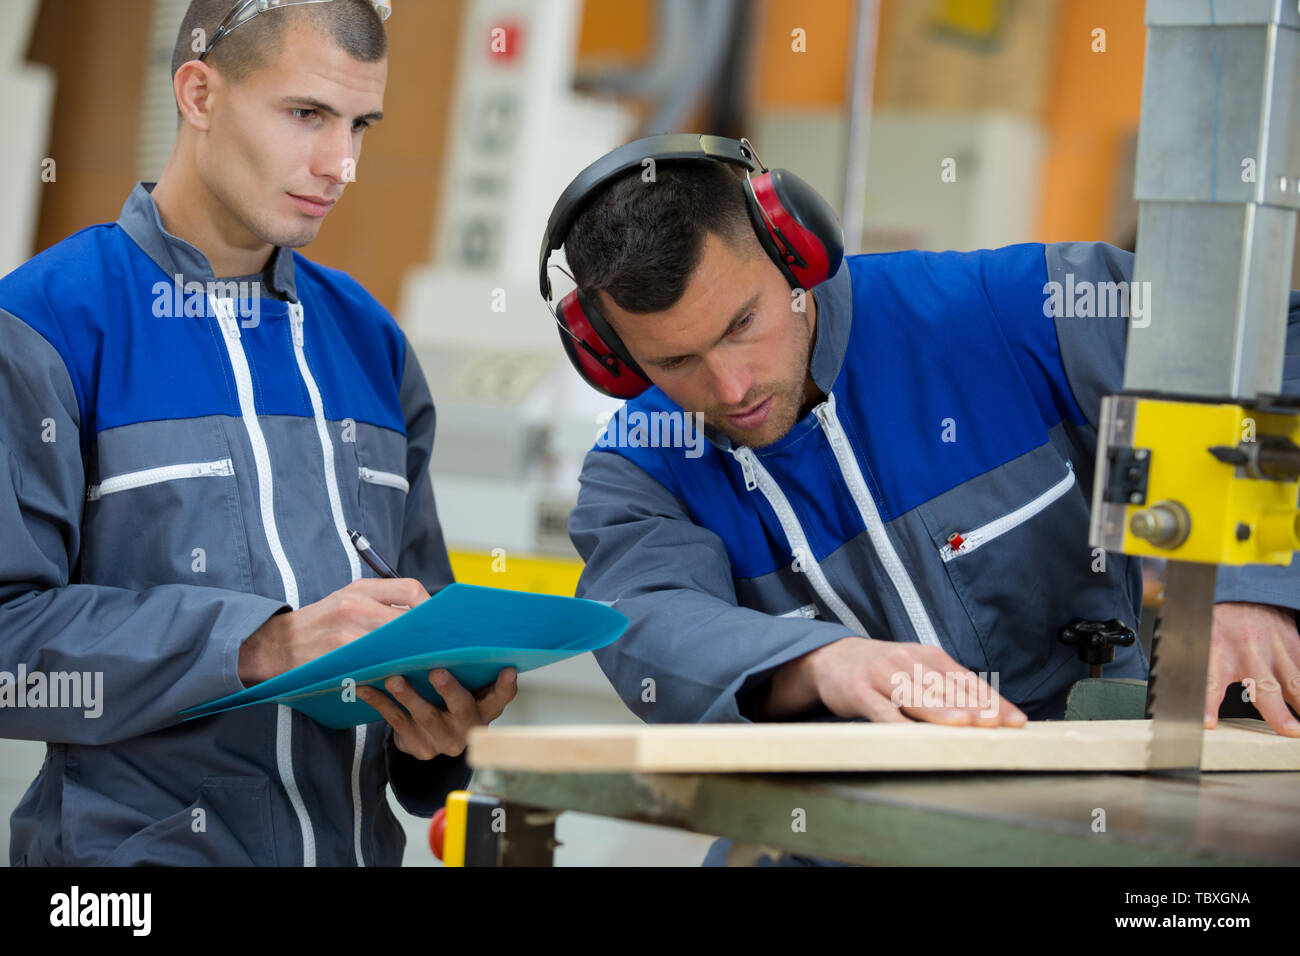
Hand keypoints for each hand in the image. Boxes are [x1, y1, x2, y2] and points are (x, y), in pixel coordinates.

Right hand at [238, 577, 429, 684]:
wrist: (275, 645)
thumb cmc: (319, 623)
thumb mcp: (348, 599)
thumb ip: (382, 602)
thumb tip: (423, 617)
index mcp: (360, 588)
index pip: (411, 590)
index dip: (428, 607)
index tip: (433, 623)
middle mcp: (355, 606)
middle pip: (408, 620)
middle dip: (424, 637)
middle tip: (435, 649)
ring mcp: (347, 634)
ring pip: (396, 646)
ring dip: (410, 657)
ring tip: (419, 664)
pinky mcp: (340, 660)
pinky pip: (377, 666)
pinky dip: (389, 671)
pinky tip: (394, 676)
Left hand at [356, 667, 517, 758]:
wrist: (432, 738)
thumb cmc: (451, 701)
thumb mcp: (468, 689)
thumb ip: (469, 670)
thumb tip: (456, 630)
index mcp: (485, 710)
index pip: (500, 699)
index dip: (505, 686)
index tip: (508, 669)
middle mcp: (467, 728)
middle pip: (462, 709)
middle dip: (449, 690)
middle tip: (437, 671)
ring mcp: (442, 741)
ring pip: (425, 716)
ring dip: (409, 696)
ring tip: (394, 678)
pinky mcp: (418, 747)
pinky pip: (397, 722)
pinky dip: (380, 703)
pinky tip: (367, 688)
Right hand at [765, 636, 1026, 726]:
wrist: (831, 657)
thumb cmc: (883, 669)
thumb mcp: (916, 669)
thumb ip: (947, 688)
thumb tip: (988, 714)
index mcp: (929, 656)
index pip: (967, 681)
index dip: (992, 701)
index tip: (1016, 721)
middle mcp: (907, 662)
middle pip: (946, 689)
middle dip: (973, 706)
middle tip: (996, 723)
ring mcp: (882, 675)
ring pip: (916, 696)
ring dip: (941, 711)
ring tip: (963, 724)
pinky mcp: (858, 691)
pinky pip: (880, 710)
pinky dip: (896, 723)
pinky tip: (911, 735)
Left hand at [1205, 602, 1299, 735]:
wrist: (1241, 591)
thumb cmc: (1217, 622)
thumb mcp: (1199, 643)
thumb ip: (1199, 675)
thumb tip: (1188, 706)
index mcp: (1217, 653)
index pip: (1208, 682)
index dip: (1207, 704)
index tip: (1208, 723)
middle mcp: (1247, 652)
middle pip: (1265, 688)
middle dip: (1278, 713)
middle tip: (1290, 731)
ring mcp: (1274, 649)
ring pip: (1294, 681)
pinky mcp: (1293, 644)